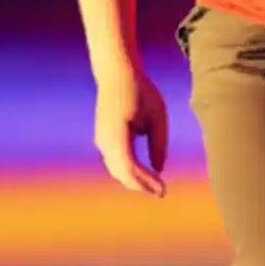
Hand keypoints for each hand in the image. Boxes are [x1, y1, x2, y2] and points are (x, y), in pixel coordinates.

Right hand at [95, 69, 168, 197]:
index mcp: (117, 133)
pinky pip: (115, 162)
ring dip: (135, 180)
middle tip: (161, 192)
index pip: (130, 167)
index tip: (163, 189)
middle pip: (122, 174)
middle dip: (141, 185)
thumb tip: (159, 169)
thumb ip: (159, 143)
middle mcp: (105, 140)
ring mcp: (101, 140)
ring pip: (117, 170)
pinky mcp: (103, 138)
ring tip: (155, 186)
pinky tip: (144, 173)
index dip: (146, 182)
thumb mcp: (157, 115)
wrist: (117, 73)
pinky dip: (129, 171)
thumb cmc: (140, 91)